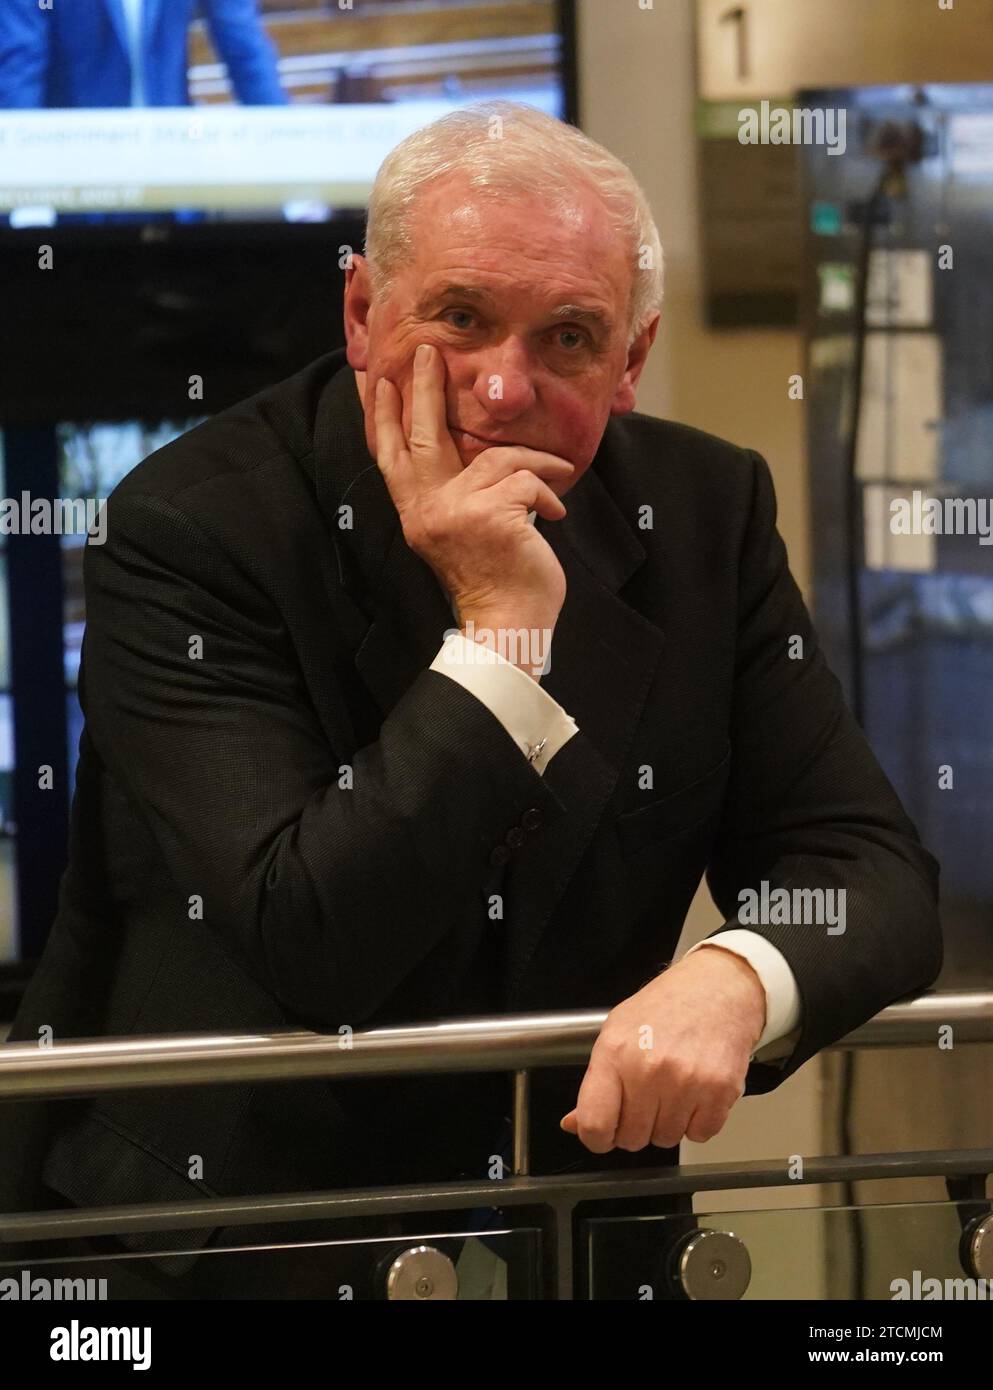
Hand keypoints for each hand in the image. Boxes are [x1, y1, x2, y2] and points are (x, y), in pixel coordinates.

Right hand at [374, 343, 572, 645]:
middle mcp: (427, 511)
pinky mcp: (492, 515)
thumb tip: (478, 455)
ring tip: (558, 470)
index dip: (381, 416)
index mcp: (417, 514)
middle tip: (429, 351)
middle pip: (423, 436)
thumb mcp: (464, 533)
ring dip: (535, 461)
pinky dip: (549, 494)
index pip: (390, 456)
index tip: (375, 377)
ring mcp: (457, 512)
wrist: (508, 625)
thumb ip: (458, 494)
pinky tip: (556, 515)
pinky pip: (527, 479)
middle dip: (424, 389)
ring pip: (499, 457)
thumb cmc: (496, 580)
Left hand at [560, 947, 766, 1150]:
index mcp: (615, 1053)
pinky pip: (700, 1135)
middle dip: (636, 1125)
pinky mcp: (719, 1091)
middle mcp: (649, 1070)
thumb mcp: (616, 1032)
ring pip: (666, 1139)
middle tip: (645, 1097)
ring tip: (673, 1087)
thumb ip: (595, 1082)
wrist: (717, 988)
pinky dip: (698, 1122)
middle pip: (632, 1139)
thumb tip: (573, 1124)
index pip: (595, 1124)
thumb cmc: (665, 1007)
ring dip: (668, 1122)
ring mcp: (686, 1082)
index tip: (603, 1133)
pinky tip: (695, 1091)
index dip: (596, 1137)